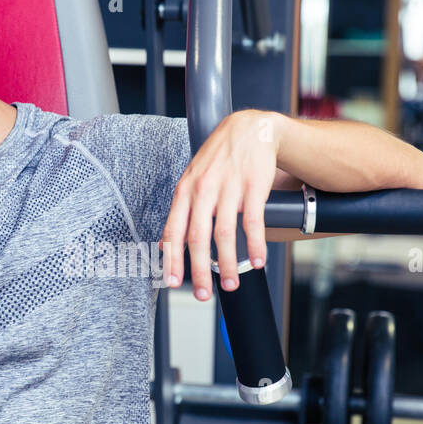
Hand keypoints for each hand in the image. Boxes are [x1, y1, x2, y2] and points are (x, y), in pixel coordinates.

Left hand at [159, 109, 277, 299]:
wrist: (250, 129)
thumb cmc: (219, 158)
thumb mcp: (192, 179)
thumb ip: (181, 211)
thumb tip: (165, 244)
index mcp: (185, 191)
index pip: (174, 230)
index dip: (172, 259)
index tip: (173, 283)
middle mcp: (203, 190)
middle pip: (198, 238)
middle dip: (199, 271)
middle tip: (203, 294)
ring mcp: (228, 188)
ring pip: (225, 234)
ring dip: (229, 264)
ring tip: (232, 284)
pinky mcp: (252, 187)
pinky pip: (252, 222)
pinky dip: (255, 245)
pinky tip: (257, 261)